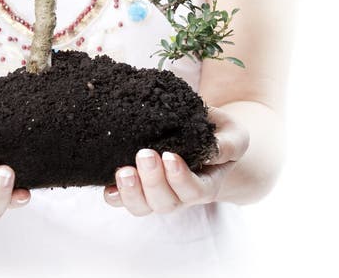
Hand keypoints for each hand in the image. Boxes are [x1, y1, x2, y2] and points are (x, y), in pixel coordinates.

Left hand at [103, 106, 248, 214]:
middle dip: (153, 181)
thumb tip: (212, 149)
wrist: (208, 138)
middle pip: (165, 202)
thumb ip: (226, 144)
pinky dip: (114, 196)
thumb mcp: (233, 136)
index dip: (180, 178)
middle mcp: (179, 195)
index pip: (194, 191)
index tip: (170, 156)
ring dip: (131, 192)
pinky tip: (108, 187)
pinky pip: (123, 200)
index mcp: (206, 184)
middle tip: (145, 154)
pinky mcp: (138, 185)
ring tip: (124, 171)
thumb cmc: (220, 136)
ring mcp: (157, 192)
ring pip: (142, 206)